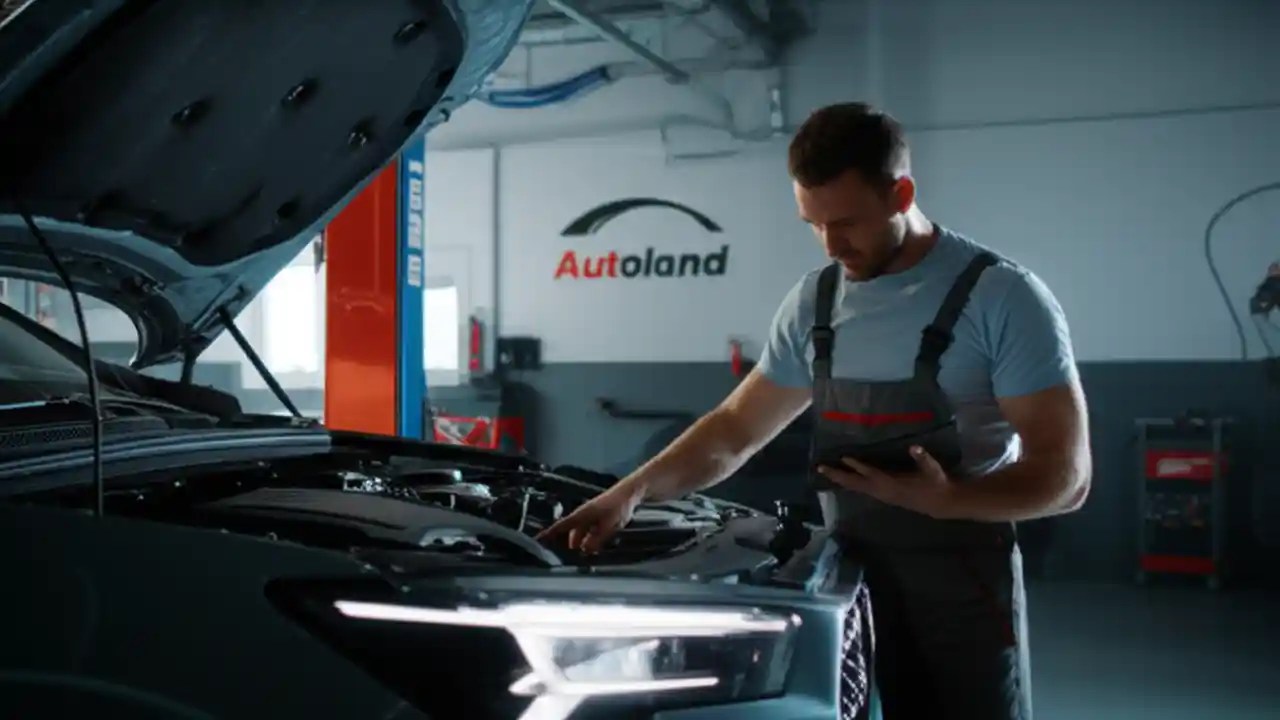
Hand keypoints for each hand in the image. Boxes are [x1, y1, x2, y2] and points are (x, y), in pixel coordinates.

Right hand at [535, 483, 641, 553]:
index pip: (561, 526)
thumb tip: (583, 549)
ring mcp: (591, 515)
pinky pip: (589, 530)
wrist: (630, 493)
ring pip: (581, 533)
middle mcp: (583, 515)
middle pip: (571, 532)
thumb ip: (596, 538)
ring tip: (584, 555)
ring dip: (581, 543)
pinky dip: (589, 539)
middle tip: (568, 559)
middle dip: (569, 544)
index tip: (538, 540)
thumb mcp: (608, 525)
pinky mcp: (599, 516)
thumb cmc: (618, 507)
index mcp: (581, 515)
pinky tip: (595, 546)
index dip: (549, 534)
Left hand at [816, 445, 954, 518]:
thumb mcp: (932, 469)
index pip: (871, 474)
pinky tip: (843, 479)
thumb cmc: (937, 483)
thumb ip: (922, 458)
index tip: (843, 457)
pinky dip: (850, 483)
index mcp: (893, 484)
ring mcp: (883, 496)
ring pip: (857, 488)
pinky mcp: (884, 497)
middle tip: (820, 468)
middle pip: (856, 484)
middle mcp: (884, 491)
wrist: (941, 503)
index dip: (857, 465)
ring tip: (826, 472)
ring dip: (841, 480)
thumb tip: (914, 447)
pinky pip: (862, 490)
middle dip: (838, 476)